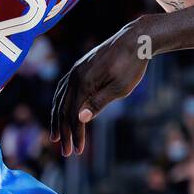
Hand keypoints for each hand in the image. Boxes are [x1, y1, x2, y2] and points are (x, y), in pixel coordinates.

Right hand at [50, 18, 152, 155]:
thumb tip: (79, 119)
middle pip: (62, 109)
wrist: (135, 40)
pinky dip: (61, 104)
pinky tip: (62, 111)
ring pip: (60, 99)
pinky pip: (64, 89)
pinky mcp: (80, 68)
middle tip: (66, 153)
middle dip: (64, 132)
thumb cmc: (131, 65)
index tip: (78, 151)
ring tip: (57, 135)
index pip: (72, 115)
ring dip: (58, 120)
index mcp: (82, 82)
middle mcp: (74, 76)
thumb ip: (98, 103)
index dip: (75, 134)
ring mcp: (75, 70)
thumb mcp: (119, 88)